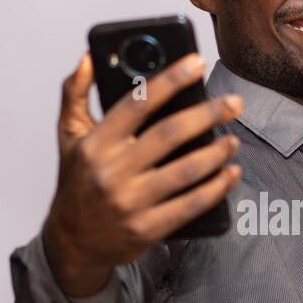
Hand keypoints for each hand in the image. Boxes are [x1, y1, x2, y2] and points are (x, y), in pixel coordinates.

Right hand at [42, 52, 243, 295]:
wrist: (72, 243)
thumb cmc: (76, 184)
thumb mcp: (68, 137)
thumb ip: (74, 94)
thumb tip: (88, 59)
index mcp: (96, 144)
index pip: (138, 103)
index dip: (170, 79)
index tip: (196, 63)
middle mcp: (113, 171)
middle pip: (169, 134)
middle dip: (208, 114)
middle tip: (234, 103)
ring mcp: (131, 202)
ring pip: (185, 171)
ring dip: (216, 153)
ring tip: (232, 139)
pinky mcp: (147, 228)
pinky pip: (190, 205)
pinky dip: (216, 188)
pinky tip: (230, 173)